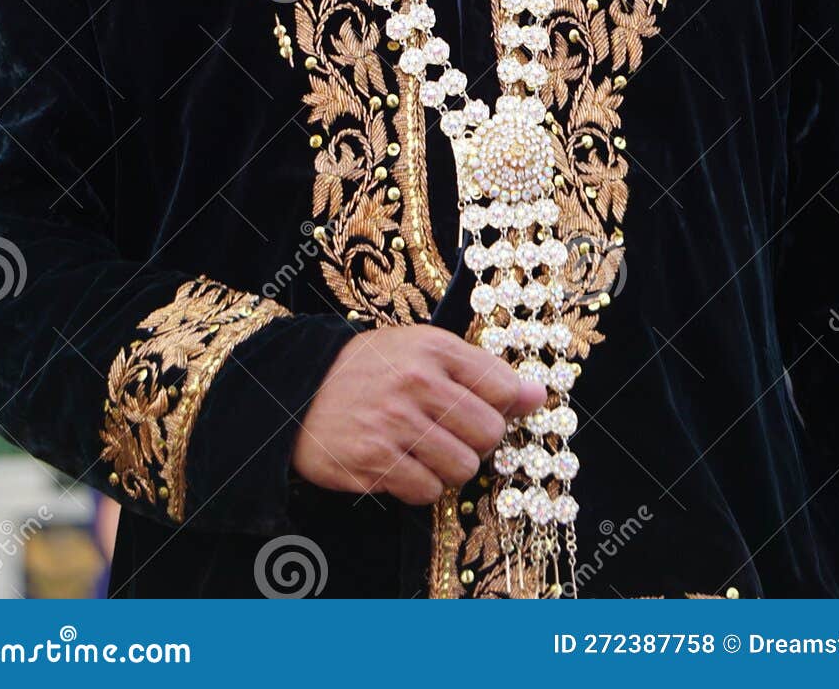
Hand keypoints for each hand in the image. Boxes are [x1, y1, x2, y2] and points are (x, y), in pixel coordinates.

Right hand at [290, 325, 547, 504]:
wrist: (297, 391)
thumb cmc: (370, 370)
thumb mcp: (421, 351)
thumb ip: (480, 371)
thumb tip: (540, 395)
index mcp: (433, 347)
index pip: (503, 386)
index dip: (498, 405)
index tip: (479, 407)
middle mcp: (416, 382)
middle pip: (489, 433)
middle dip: (476, 441)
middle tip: (448, 432)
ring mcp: (394, 423)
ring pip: (464, 468)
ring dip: (449, 467)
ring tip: (424, 450)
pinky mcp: (374, 461)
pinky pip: (428, 491)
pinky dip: (421, 485)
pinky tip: (401, 464)